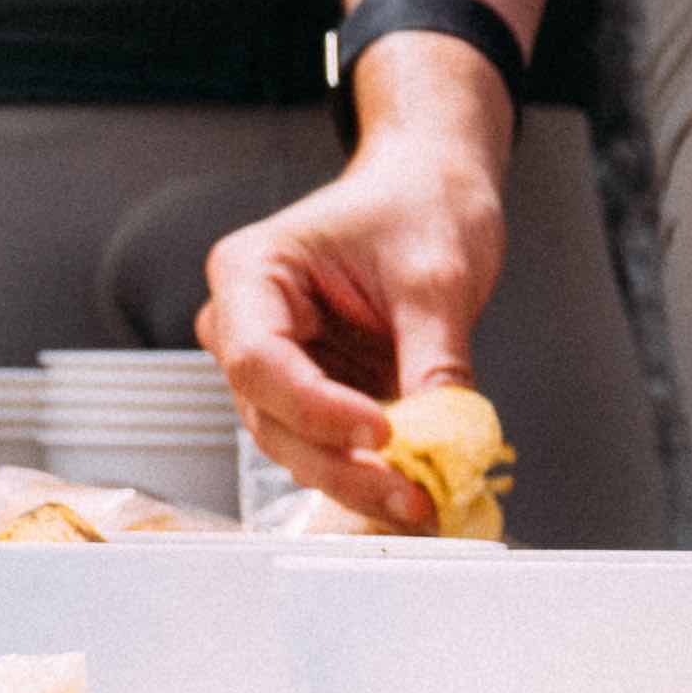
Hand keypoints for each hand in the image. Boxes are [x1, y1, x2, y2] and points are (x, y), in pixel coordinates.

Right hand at [198, 91, 506, 530]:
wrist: (433, 189)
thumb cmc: (420, 204)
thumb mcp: (436, 275)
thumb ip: (434, 357)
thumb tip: (445, 436)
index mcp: (251, 273)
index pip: (260, 361)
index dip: (318, 409)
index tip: (383, 433)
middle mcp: (246, 325)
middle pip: (273, 417)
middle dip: (342, 465)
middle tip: (409, 494)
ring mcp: (277, 366)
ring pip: (297, 445)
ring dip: (356, 481)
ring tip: (420, 503)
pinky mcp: (315, 394)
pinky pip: (330, 445)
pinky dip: (369, 472)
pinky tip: (412, 493)